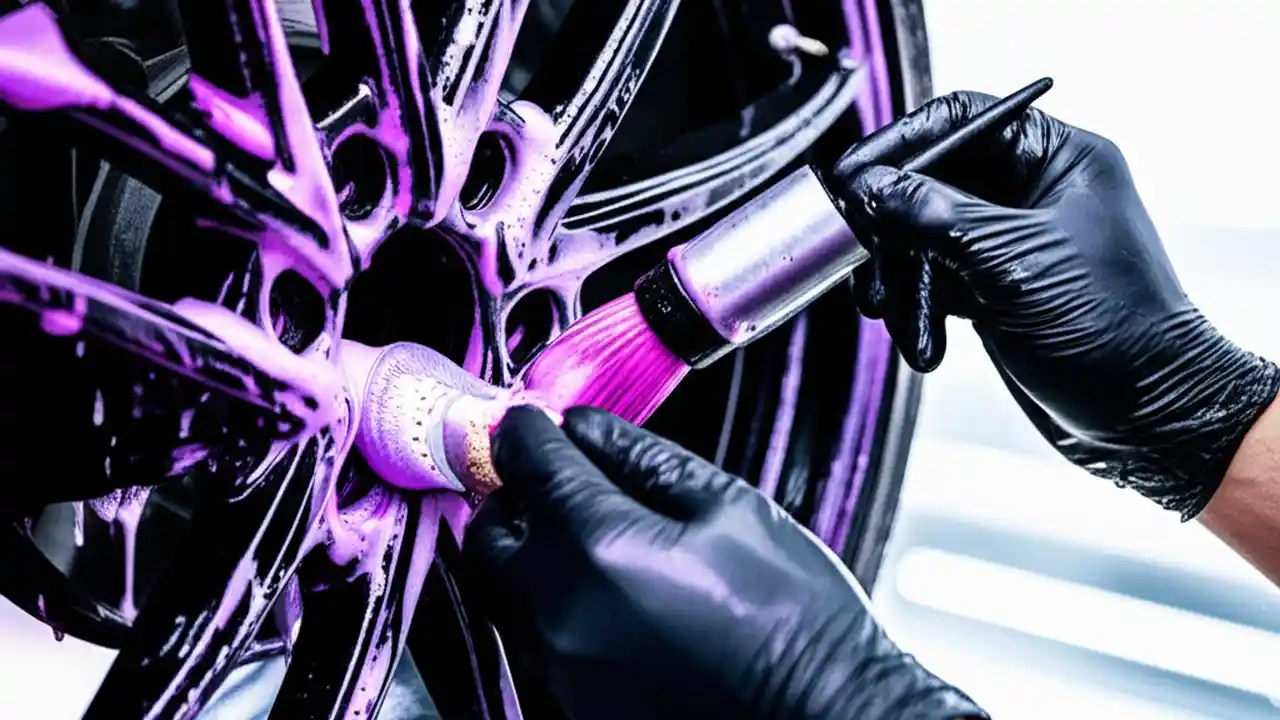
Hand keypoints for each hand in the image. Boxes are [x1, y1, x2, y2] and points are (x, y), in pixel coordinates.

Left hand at [463, 406, 983, 719]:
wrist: (823, 716)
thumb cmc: (796, 621)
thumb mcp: (730, 508)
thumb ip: (644, 458)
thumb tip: (587, 428)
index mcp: (599, 546)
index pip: (528, 463)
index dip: (527, 429)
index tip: (534, 419)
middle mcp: (560, 611)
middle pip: (489, 533)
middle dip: (516, 495)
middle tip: (558, 477)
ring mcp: (560, 665)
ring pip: (507, 588)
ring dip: (533, 552)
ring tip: (595, 538)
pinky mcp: (570, 703)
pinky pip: (536, 635)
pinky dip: (555, 603)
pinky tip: (612, 595)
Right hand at [830, 91, 1279, 518]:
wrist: (1146, 417)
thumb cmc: (1113, 329)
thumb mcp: (1011, 261)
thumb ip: (933, 215)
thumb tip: (870, 187)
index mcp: (1056, 159)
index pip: (961, 121)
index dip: (900, 144)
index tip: (852, 176)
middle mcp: (1032, 193)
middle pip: (932, 182)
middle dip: (891, 225)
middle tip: (862, 253)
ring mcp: (1012, 244)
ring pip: (924, 237)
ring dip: (900, 277)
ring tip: (889, 310)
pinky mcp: (996, 290)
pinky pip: (935, 282)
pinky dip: (918, 309)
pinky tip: (921, 340)